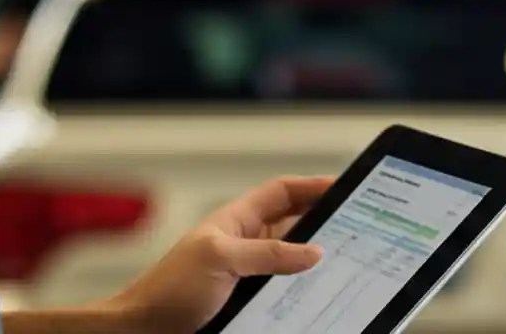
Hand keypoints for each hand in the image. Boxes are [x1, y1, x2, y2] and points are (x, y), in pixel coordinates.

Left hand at [107, 177, 331, 333]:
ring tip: (349, 267)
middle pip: (295, 226)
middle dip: (326, 225)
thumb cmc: (168, 288)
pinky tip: (321, 300)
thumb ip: (267, 252)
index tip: (346, 187)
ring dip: (317, 264)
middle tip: (361, 231)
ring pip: (294, 262)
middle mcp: (246, 244)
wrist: (145, 328)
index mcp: (237, 220)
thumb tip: (312, 250)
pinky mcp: (249, 301)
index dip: (313, 186)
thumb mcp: (220, 259)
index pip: (283, 192)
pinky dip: (304, 293)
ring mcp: (249, 273)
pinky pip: (285, 291)